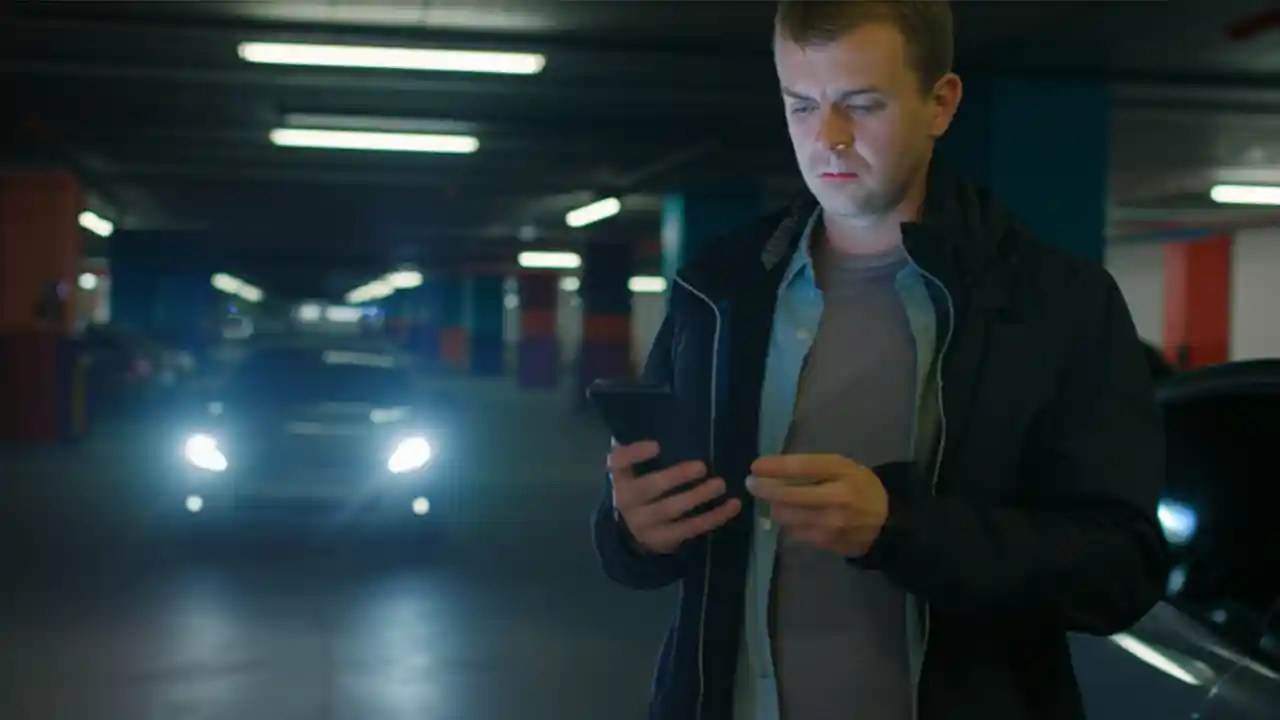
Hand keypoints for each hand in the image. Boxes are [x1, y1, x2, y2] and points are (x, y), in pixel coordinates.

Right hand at [608, 440, 742, 555]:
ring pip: (670, 510)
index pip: (618, 463)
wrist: (630, 535)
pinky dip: (713, 518)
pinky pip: (690, 529)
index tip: (656, 445)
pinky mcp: (664, 540)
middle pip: (648, 488)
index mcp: (620, 479)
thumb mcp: (634, 473)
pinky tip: (732, 506)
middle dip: (675, 477)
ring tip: (719, 485)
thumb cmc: (640, 491)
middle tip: (701, 466)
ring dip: (697, 497)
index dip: (635, 454)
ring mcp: (644, 524)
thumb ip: (643, 454)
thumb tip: (665, 422)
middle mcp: (627, 501)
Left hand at [746, 454, 888, 557]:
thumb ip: (812, 467)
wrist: (886, 521)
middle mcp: (837, 498)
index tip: (755, 466)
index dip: (773, 467)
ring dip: (774, 506)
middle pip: (787, 494)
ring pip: (786, 515)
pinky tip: (794, 515)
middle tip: (752, 483)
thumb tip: (771, 471)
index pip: (800, 467)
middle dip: (763, 488)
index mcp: (843, 472)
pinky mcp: (826, 542)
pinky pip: (794, 531)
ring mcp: (832, 524)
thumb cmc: (858, 486)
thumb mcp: (843, 467)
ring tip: (775, 499)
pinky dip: (789, 522)